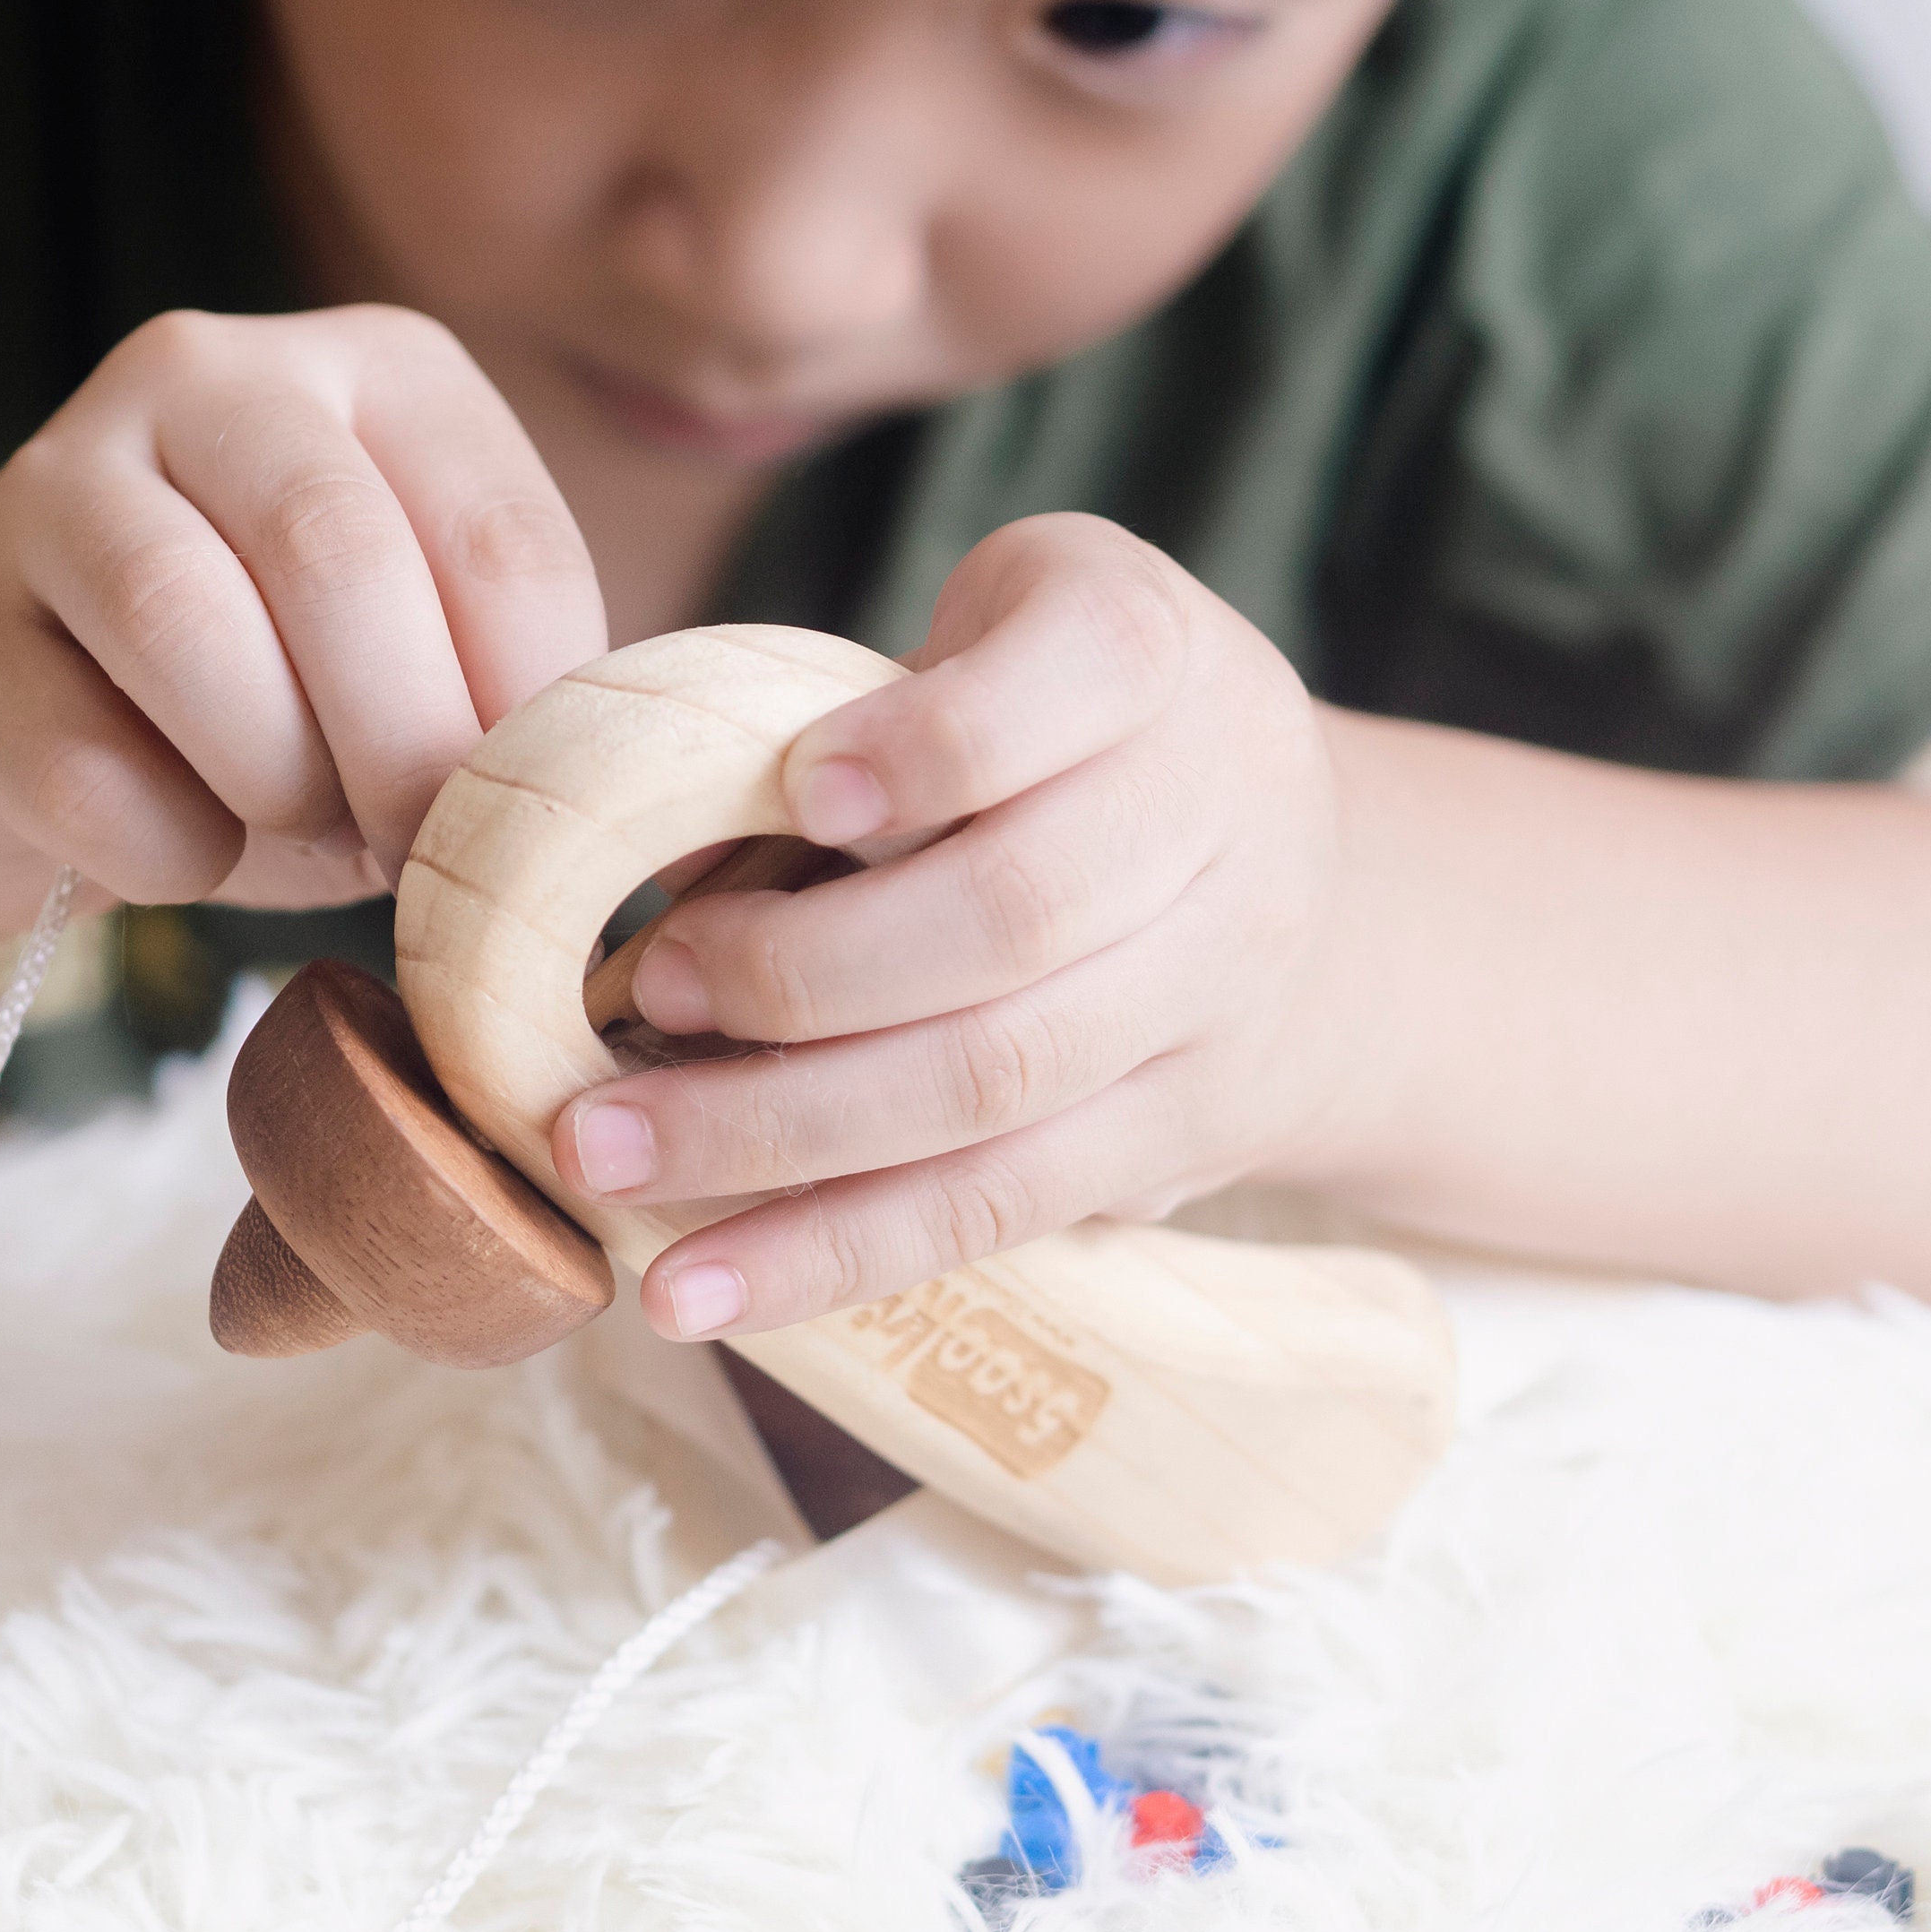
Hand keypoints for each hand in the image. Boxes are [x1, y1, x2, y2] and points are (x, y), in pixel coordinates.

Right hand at [0, 305, 606, 934]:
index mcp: (383, 372)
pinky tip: (182, 848)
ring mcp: (63, 474)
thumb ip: (513, 699)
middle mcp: (216, 375)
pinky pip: (83, 764)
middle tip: (412, 848)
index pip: (504, 542)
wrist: (21, 729)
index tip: (513, 807)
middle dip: (404, 749)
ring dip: (275, 784)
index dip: (527, 717)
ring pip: (189, 627)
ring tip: (293, 823)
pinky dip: (167, 852)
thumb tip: (599, 799)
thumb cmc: (276, 708)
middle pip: (342, 559)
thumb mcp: (427, 672)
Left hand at [547, 514, 1357, 1337]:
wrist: (1325, 891)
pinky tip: (695, 1290)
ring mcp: (1211, 990)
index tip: (794, 788)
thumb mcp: (991, 641)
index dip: (937, 743)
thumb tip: (635, 842)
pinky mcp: (1174, 1137)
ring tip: (606, 1154)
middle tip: (640, 992)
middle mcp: (1215, 814)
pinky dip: (829, 1254)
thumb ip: (860, 709)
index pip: (1081, 676)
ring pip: (994, 1083)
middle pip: (1014, 915)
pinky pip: (993, 1209)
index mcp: (1147, 651)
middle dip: (804, 972)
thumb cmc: (1064, 736)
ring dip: (779, 1131)